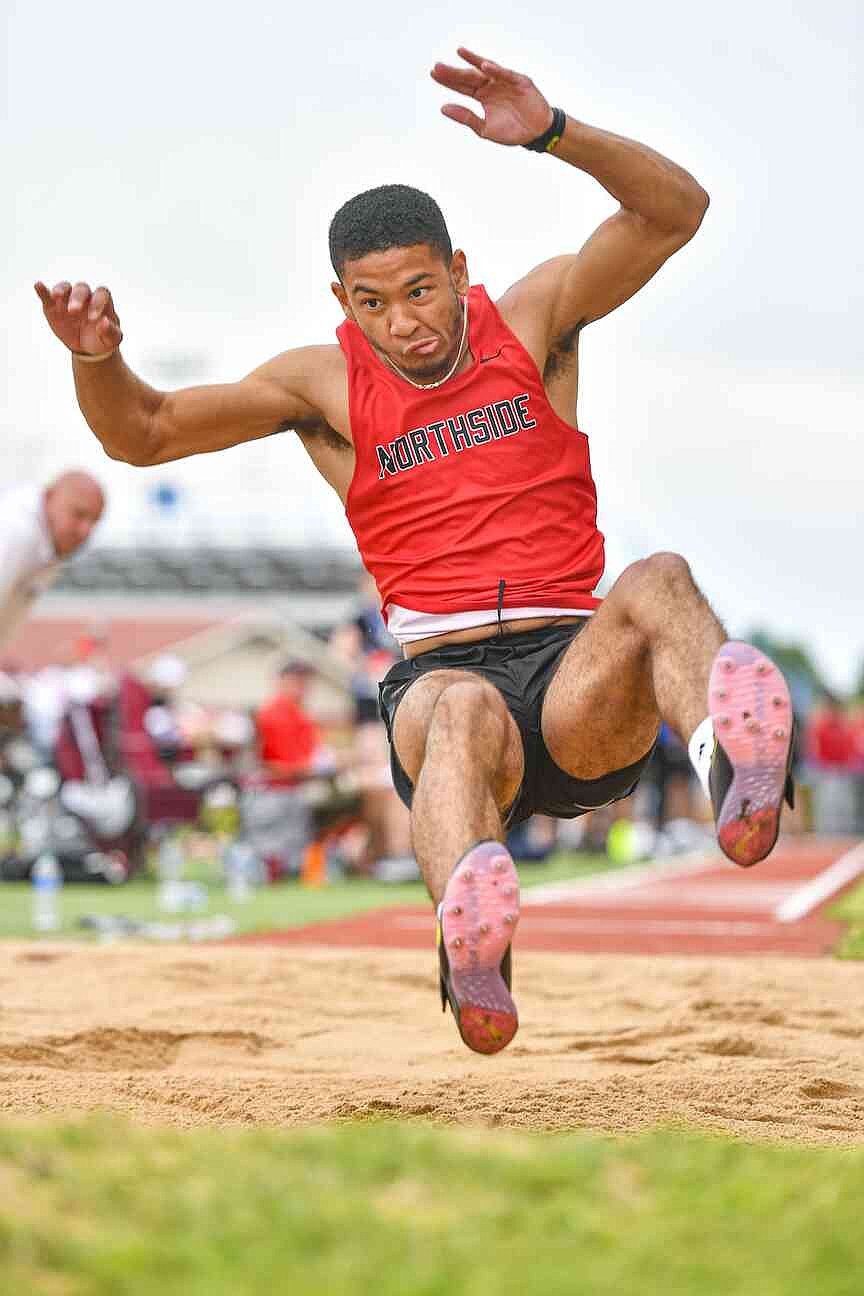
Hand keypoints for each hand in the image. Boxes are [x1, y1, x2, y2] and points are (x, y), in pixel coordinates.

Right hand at [34, 280, 122, 356]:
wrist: (88, 348)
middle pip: (82, 289)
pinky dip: (42, 290)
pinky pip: (47, 295)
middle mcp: (85, 297)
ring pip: (65, 287)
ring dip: (60, 290)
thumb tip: (104, 322)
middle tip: (73, 311)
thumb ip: (110, 331)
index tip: (93, 318)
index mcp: (102, 301)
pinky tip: (38, 285)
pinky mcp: (53, 306)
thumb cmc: (102, 339)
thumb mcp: (111, 339)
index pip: (101, 295)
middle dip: (77, 298)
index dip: (98, 303)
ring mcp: (68, 299)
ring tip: (56, 296)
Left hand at [430, 47, 552, 145]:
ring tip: (459, 52)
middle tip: (437, 66)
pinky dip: (496, 70)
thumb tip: (443, 107)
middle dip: (454, 71)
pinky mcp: (520, 82)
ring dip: (473, 60)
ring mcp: (505, 82)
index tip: (433, 73)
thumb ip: (465, 117)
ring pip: (486, 69)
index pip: (462, 86)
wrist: (535, 134)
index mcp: (483, 96)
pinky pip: (506, 75)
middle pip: (470, 76)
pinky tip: (483, 66)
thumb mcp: (484, 128)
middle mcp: (492, 86)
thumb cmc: (511, 131)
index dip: (448, 80)